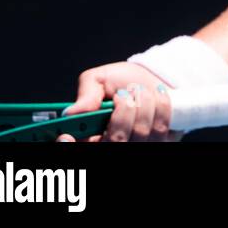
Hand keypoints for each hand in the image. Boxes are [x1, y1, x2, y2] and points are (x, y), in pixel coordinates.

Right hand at [55, 62, 184, 141]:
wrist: (152, 78)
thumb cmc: (123, 81)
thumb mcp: (100, 80)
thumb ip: (87, 94)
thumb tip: (71, 111)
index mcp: (90, 135)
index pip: (74, 148)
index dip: (68, 145)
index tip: (67, 134)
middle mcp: (113, 144)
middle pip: (115, 141)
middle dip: (123, 111)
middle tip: (123, 94)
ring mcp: (137, 146)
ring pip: (140, 133)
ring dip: (142, 104)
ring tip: (139, 91)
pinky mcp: (159, 142)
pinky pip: (160, 128)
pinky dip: (159, 106)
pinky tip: (155, 95)